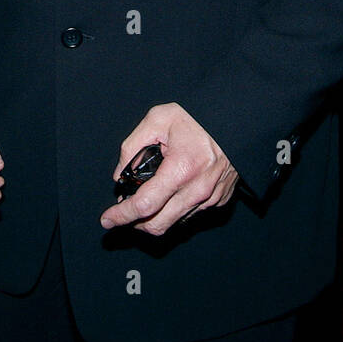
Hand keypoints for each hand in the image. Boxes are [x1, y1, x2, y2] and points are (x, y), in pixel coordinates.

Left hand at [99, 102, 238, 236]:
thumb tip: (120, 175)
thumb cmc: (197, 116)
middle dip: (135, 223)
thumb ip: (132, 146)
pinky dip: (175, 209)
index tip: (106, 220)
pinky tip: (171, 192)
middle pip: (158, 225)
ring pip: (174, 222)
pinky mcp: (220, 200)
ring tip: (147, 198)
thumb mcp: (158, 119)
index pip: (144, 206)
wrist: (236, 117)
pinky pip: (191, 214)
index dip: (121, 216)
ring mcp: (211, 198)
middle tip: (124, 211)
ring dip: (155, 217)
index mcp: (181, 169)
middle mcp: (198, 190)